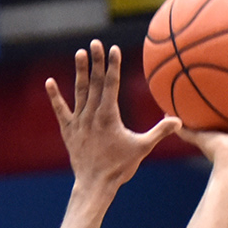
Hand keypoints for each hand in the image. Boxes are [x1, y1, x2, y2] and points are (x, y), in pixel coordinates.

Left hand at [47, 41, 179, 191]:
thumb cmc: (120, 167)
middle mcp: (91, 115)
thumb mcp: (142, 148)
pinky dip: (55, 97)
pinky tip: (49, 82)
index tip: (113, 49)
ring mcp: (78, 122)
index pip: (111, 84)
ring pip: (79, 92)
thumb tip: (178, 120)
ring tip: (80, 53)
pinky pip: (60, 110)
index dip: (113, 66)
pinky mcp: (68, 130)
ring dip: (79, 72)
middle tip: (96, 43)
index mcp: (108, 116)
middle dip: (96, 62)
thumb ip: (159, 132)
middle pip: (94, 83)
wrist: (95, 184)